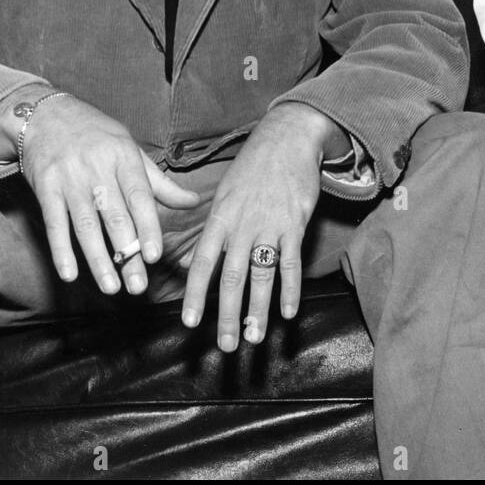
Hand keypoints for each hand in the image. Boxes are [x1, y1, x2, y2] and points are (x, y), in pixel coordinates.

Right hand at [15, 93, 199, 295]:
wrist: (45, 115)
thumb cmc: (96, 135)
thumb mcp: (130, 150)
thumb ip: (160, 182)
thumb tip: (194, 201)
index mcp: (124, 157)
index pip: (139, 196)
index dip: (147, 227)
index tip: (154, 255)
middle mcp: (97, 169)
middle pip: (114, 217)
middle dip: (126, 254)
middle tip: (137, 286)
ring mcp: (69, 179)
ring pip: (85, 226)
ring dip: (98, 260)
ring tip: (111, 287)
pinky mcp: (45, 188)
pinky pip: (54, 223)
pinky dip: (61, 250)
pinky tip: (69, 274)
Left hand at [180, 103, 335, 350]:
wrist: (286, 139)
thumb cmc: (252, 167)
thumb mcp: (224, 192)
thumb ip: (214, 228)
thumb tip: (197, 258)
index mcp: (220, 217)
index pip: (202, 262)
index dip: (195, 294)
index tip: (189, 322)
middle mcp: (242, 225)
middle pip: (232, 277)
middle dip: (227, 314)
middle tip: (226, 345)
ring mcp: (269, 226)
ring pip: (262, 275)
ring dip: (258, 309)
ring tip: (253, 337)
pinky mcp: (295, 225)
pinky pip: (291, 263)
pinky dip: (290, 289)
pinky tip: (288, 312)